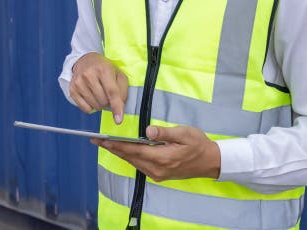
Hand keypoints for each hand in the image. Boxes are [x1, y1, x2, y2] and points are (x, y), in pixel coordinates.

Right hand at [69, 53, 128, 123]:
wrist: (85, 60)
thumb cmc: (104, 68)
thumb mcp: (118, 74)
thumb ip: (123, 90)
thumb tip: (120, 107)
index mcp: (103, 70)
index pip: (112, 92)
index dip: (116, 107)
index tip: (119, 119)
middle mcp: (89, 75)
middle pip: (103, 101)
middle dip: (108, 102)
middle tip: (107, 93)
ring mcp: (79, 82)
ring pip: (94, 106)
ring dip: (100, 104)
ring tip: (99, 93)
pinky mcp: (72, 89)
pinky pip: (85, 108)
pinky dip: (91, 107)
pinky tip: (92, 97)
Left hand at [91, 125, 220, 180]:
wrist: (210, 162)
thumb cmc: (198, 144)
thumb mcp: (184, 133)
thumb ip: (165, 132)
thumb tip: (148, 130)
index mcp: (162, 157)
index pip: (134, 150)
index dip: (117, 144)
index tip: (102, 140)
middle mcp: (157, 169)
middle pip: (130, 157)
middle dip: (112, 149)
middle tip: (96, 141)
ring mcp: (157, 174)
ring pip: (133, 162)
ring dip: (119, 153)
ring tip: (105, 144)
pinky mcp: (159, 175)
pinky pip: (139, 165)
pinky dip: (129, 157)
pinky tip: (123, 151)